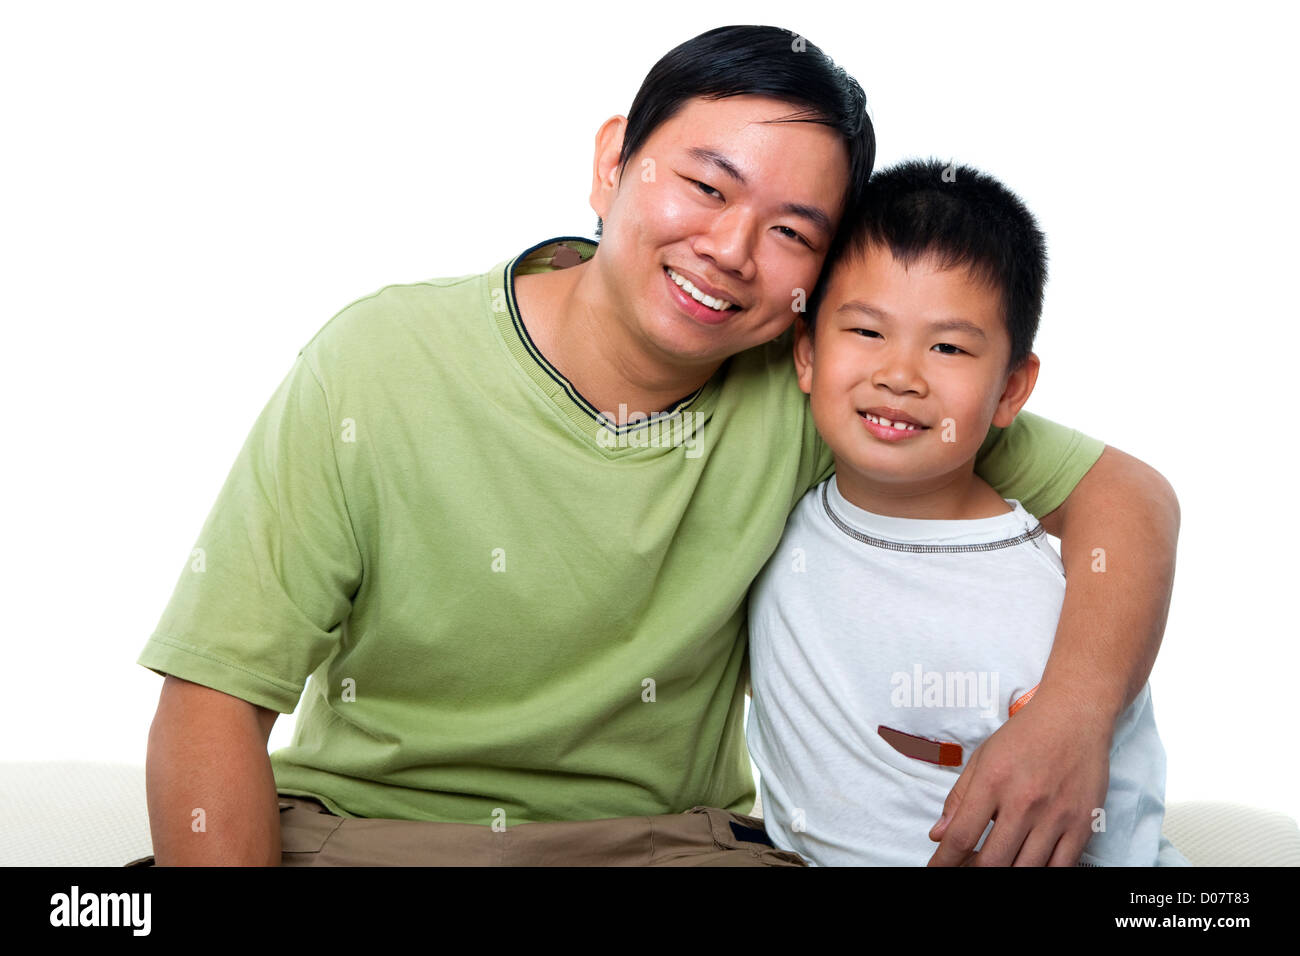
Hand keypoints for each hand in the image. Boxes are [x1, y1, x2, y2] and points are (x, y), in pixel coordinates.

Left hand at [926, 690, 1110, 865]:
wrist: (1075, 715)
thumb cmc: (1026, 735)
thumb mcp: (982, 758)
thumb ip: (958, 798)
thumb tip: (938, 835)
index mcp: (993, 781)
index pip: (962, 836)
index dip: (944, 861)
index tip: (936, 868)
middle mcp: (1024, 801)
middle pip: (992, 861)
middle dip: (972, 871)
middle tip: (964, 868)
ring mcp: (1057, 816)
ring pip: (1025, 869)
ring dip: (1004, 875)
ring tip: (992, 866)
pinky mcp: (1083, 824)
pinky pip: (1060, 867)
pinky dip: (1040, 874)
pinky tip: (1025, 866)